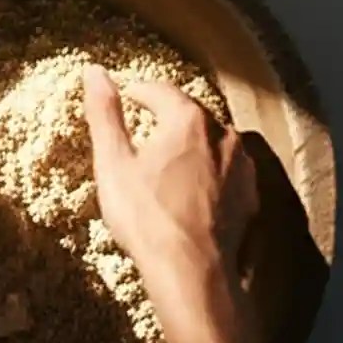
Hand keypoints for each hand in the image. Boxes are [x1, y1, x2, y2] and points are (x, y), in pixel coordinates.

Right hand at [82, 66, 257, 342]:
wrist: (192, 271)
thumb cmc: (147, 217)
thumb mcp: (113, 162)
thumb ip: (104, 113)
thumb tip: (93, 70)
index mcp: (187, 119)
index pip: (159, 91)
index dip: (137, 93)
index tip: (124, 97)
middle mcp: (222, 134)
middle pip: (190, 113)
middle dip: (166, 117)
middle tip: (143, 129)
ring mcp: (242, 166)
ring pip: (212, 142)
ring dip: (191, 145)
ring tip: (167, 161)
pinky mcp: (249, 196)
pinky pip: (227, 172)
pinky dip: (209, 173)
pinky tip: (192, 190)